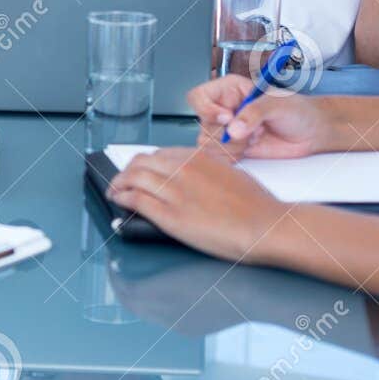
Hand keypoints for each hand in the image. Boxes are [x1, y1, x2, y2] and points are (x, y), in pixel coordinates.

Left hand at [107, 146, 287, 262]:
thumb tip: (194, 178)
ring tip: (114, 192)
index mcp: (196, 157)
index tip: (141, 171)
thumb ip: (207, 171)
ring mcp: (174, 192)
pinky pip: (136, 200)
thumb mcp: (230, 173)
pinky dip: (123, 198)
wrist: (264, 225)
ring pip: (132, 178)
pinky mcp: (169, 215)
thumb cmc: (256, 204)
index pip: (158, 154)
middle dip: (127, 172)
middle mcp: (181, 170)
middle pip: (140, 163)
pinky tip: (120, 201)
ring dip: (118, 184)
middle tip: (122, 181)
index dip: (144, 164)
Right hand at [189, 74, 337, 159]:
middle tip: (255, 129)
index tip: (228, 117)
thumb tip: (233, 129)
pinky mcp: (231, 148)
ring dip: (234, 145)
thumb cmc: (298, 110)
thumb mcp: (277, 104)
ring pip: (208, 143)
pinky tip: (251, 148)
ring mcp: (225, 130)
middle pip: (203, 124)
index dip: (207, 109)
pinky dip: (234, 156)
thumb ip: (254, 112)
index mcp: (229, 90)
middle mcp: (223, 109)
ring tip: (255, 137)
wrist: (311, 132)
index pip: (199, 97)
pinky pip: (217, 157)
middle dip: (229, 132)